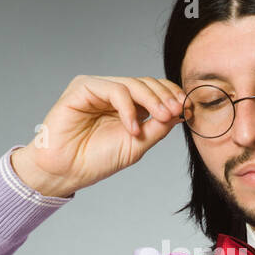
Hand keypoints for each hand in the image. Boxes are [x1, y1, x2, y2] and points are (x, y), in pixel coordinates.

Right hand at [11, 73, 185, 195]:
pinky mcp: (83, 88)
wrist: (66, 171)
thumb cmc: (96, 160)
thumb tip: (181, 111)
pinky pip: (114, 90)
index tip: (188, 109)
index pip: (154, 90)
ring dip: (152, 100)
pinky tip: (132, 128)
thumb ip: (158, 127)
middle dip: (166, 97)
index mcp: (126, 105)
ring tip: (161, 118)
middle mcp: (112, 93)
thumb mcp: (137, 144)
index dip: (173, 96)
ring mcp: (97, 88)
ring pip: (133, 84)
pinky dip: (128, 108)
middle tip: (177, 111)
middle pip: (147, 83)